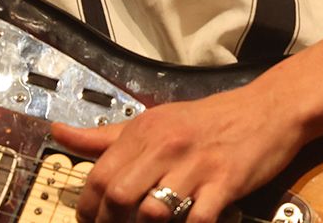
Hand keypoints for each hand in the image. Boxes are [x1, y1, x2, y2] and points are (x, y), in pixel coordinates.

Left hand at [51, 83, 306, 222]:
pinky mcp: (225, 183)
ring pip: (153, 211)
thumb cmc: (203, 121)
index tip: (90, 220)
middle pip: (119, 195)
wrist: (265, 110)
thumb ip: (105, 135)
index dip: (88, 206)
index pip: (99, 174)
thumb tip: (58, 131)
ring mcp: (196, 166)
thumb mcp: (152, 121)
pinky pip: (197, 219)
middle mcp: (165, 146)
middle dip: (111, 222)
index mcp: (143, 131)